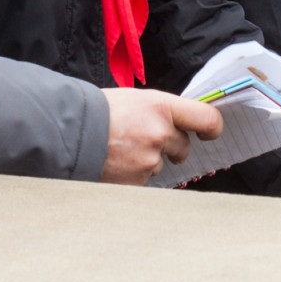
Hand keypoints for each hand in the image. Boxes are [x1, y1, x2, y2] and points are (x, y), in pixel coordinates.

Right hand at [98, 88, 222, 184]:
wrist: (68, 132)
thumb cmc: (99, 111)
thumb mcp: (135, 99)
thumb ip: (160, 111)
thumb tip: (180, 124)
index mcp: (162, 107)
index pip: (207, 119)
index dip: (212, 128)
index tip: (209, 134)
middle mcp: (160, 134)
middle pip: (184, 146)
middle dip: (171, 146)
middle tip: (146, 139)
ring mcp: (148, 161)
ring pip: (160, 164)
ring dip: (147, 160)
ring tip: (121, 148)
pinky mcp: (136, 182)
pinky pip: (144, 180)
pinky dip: (132, 174)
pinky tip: (115, 162)